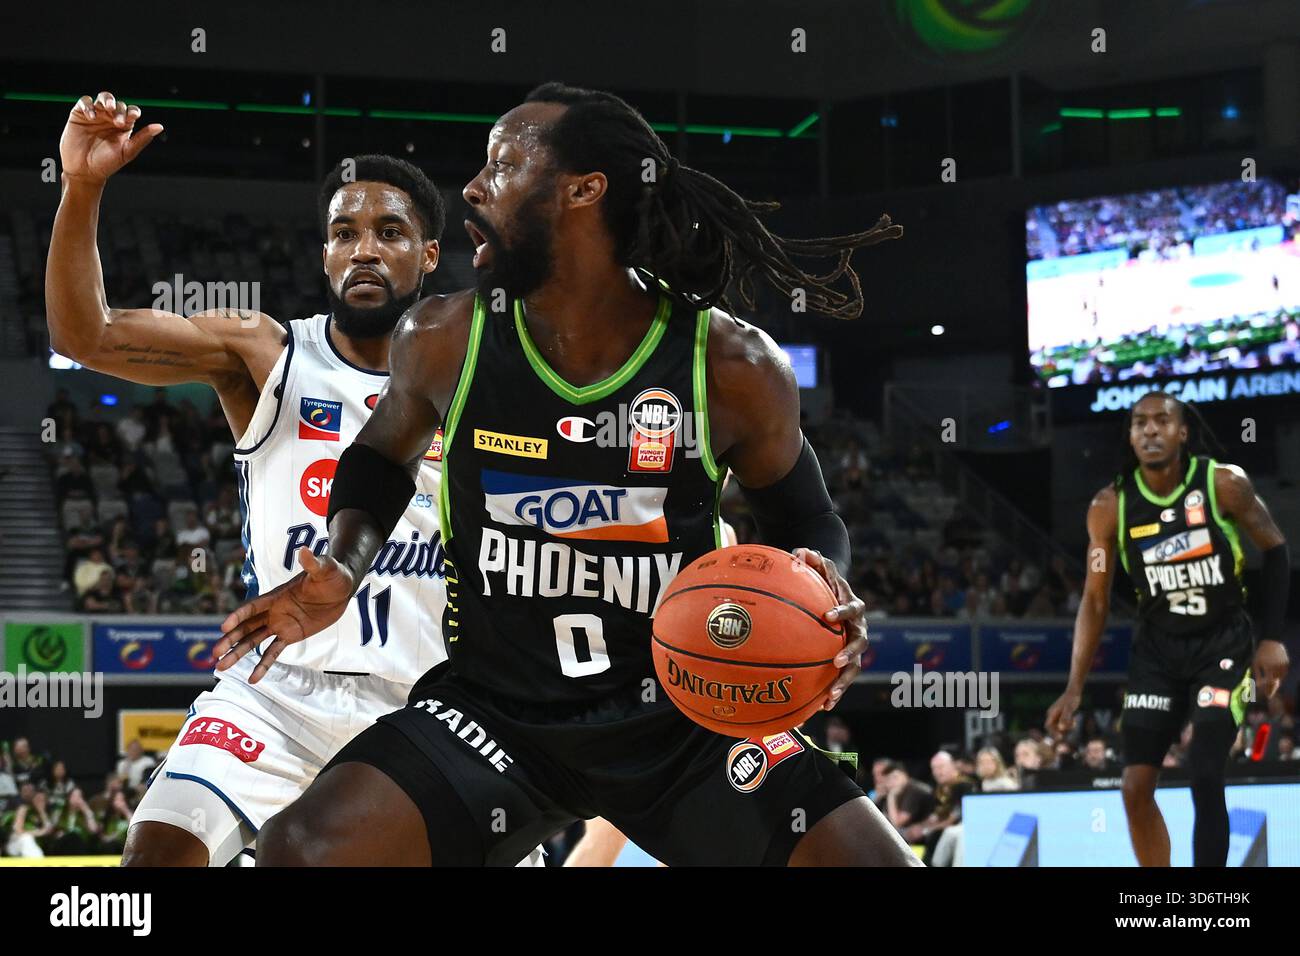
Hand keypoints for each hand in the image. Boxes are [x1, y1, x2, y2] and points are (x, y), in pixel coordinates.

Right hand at [59, 92, 163, 184]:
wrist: (84, 171)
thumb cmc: (106, 163)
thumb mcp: (127, 152)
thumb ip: (142, 138)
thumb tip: (160, 126)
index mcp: (124, 126)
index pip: (131, 112)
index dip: (133, 112)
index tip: (133, 117)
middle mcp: (110, 118)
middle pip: (118, 104)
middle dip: (119, 109)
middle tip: (119, 121)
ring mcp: (95, 115)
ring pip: (103, 98)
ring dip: (106, 100)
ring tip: (107, 108)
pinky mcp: (79, 114)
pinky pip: (85, 102)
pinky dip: (88, 105)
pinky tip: (91, 116)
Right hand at [215, 548, 353, 682]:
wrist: (341, 588)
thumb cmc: (331, 575)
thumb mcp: (324, 569)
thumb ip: (313, 563)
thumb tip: (305, 550)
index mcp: (276, 596)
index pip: (253, 607)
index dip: (238, 616)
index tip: (224, 627)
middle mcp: (273, 611)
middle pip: (246, 627)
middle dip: (230, 639)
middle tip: (214, 652)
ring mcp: (280, 624)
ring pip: (253, 641)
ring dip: (237, 653)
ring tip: (220, 667)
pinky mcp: (290, 635)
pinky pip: (273, 652)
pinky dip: (262, 665)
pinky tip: (252, 679)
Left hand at [794, 548, 866, 711]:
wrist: (835, 595)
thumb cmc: (823, 581)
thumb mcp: (819, 567)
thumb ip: (812, 559)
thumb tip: (801, 551)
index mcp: (853, 606)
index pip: (852, 608)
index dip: (842, 611)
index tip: (828, 615)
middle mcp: (858, 628)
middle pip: (860, 642)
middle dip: (850, 653)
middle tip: (836, 661)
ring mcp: (853, 647)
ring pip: (854, 668)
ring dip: (844, 682)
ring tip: (831, 697)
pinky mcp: (846, 662)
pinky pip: (842, 680)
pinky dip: (834, 693)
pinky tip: (821, 709)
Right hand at [1045, 687, 1081, 737]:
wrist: (1074, 692)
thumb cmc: (1071, 700)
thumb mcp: (1069, 709)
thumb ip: (1065, 718)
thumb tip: (1061, 728)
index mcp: (1051, 713)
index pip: (1048, 726)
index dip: (1053, 733)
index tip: (1060, 738)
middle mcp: (1052, 715)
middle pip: (1054, 728)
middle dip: (1062, 730)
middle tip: (1071, 727)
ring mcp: (1056, 715)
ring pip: (1059, 726)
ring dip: (1067, 727)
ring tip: (1074, 721)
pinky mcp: (1061, 715)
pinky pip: (1063, 724)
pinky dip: (1068, 724)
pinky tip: (1074, 720)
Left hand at [1253, 639, 1289, 698]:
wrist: (1272, 643)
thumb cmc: (1261, 653)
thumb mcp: (1256, 663)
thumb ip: (1258, 675)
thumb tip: (1258, 685)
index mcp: (1269, 668)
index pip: (1269, 683)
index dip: (1267, 690)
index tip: (1265, 696)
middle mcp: (1278, 668)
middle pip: (1276, 683)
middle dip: (1271, 689)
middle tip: (1267, 695)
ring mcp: (1284, 667)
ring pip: (1280, 679)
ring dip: (1275, 683)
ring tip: (1269, 686)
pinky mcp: (1287, 665)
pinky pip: (1283, 675)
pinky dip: (1279, 678)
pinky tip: (1274, 678)